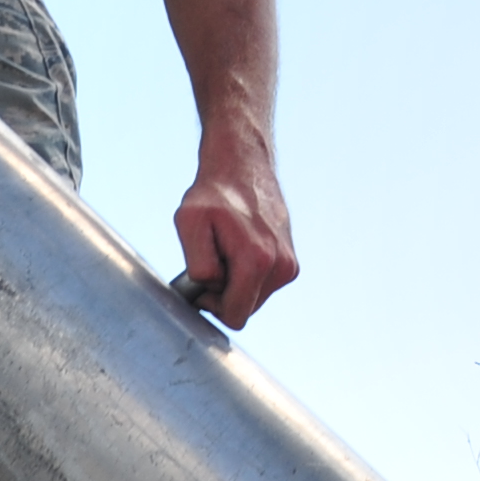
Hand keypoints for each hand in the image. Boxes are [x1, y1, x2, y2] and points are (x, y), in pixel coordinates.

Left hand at [174, 135, 298, 326]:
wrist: (242, 165)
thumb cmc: (211, 194)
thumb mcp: (188, 224)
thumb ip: (198, 266)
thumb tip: (211, 291)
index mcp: (258, 261)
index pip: (235, 316)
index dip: (211, 304)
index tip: (202, 279)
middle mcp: (282, 266)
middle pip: (245, 309)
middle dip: (224, 292)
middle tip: (214, 256)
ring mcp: (290, 265)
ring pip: (253, 298)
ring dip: (235, 281)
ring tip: (227, 248)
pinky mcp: (291, 262)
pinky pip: (262, 285)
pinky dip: (247, 273)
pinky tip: (240, 246)